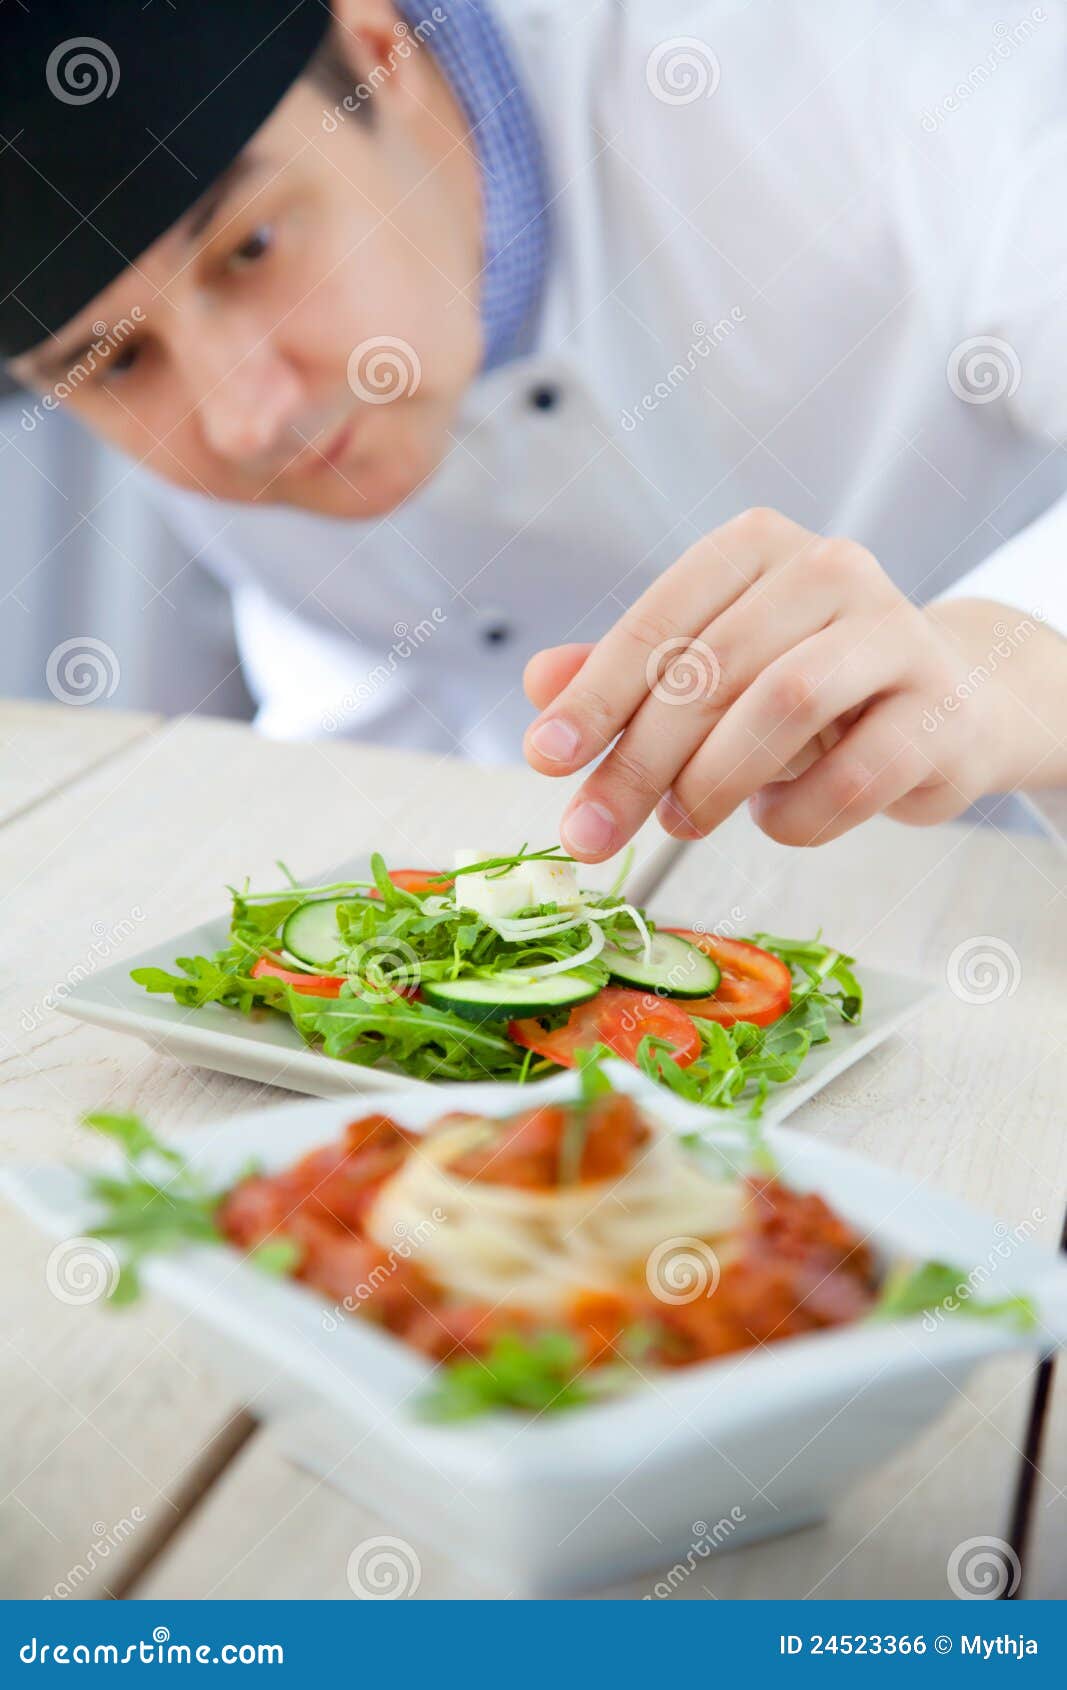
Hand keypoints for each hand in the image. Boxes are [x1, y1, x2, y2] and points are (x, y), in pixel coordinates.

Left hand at [523, 507, 1064, 859]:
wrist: (952, 704)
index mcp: (758, 546)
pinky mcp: (942, 709)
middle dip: (638, 761)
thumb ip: (629, 674)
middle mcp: (830, 569)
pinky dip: (798, 815)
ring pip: (783, 703)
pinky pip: (856, 773)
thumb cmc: (813, 686)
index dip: (594, 695)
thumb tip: (538, 685)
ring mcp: (896, 633)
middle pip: (711, 668)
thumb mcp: (712, 671)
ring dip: (714, 781)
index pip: (658, 620)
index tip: (544, 760)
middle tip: (594, 831)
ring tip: (683, 822)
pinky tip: (774, 821)